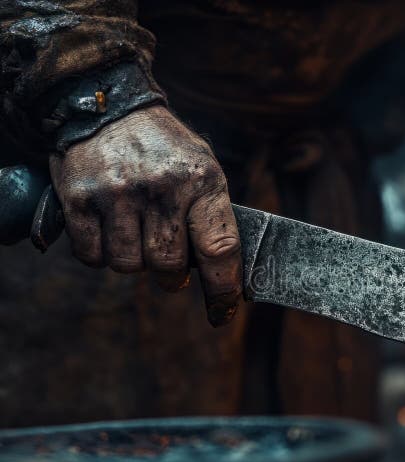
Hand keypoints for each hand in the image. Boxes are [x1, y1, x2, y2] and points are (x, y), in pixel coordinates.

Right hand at [51, 105, 241, 326]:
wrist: (109, 106)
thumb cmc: (165, 148)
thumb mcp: (203, 167)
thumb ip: (212, 215)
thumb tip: (224, 272)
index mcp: (202, 182)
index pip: (220, 249)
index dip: (224, 289)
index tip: (222, 312)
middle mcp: (162, 189)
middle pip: (169, 266)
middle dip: (171, 276)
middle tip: (169, 262)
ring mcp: (118, 194)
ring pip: (129, 266)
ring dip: (134, 262)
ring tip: (137, 234)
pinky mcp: (80, 199)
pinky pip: (92, 256)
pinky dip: (100, 254)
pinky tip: (110, 229)